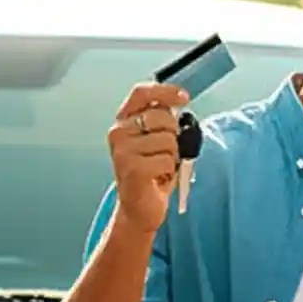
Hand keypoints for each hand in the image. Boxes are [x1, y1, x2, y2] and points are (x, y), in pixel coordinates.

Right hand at [106, 82, 189, 232]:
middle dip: (173, 136)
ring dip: (171, 158)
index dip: (165, 91)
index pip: (142, 93)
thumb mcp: (156, 141)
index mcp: (123, 121)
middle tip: (163, 154)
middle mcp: (118, 133)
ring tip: (158, 169)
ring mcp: (123, 151)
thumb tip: (179, 104)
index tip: (184, 97)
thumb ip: (162, 121)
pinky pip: (167, 161)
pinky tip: (157, 180)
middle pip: (163, 117)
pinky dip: (169, 173)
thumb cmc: (150, 175)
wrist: (139, 210)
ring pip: (168, 141)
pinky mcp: (132, 169)